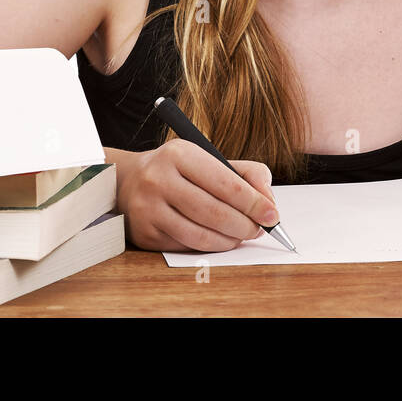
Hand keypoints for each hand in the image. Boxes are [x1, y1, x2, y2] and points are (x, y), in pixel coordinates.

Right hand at [113, 139, 279, 251]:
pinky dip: (209, 246)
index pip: (227, 184)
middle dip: (245, 225)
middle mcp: (159, 179)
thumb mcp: (208, 159)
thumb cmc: (179, 170)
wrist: (128, 181)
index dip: (254, 203)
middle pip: (215, 212)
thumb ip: (246, 174)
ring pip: (201, 235)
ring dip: (229, 241)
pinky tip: (219, 239)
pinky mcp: (145, 233)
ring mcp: (148, 208)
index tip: (272, 215)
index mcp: (180, 154)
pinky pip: (186, 246)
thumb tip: (268, 202)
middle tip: (259, 229)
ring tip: (241, 236)